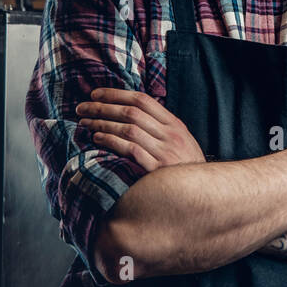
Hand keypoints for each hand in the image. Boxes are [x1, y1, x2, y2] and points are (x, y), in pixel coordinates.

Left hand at [76, 88, 205, 171]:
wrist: (203, 193)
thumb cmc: (184, 166)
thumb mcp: (180, 141)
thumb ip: (160, 127)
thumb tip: (131, 112)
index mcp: (174, 124)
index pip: (142, 100)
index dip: (116, 94)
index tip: (96, 94)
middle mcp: (170, 135)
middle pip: (131, 113)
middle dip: (102, 107)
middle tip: (82, 107)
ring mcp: (164, 152)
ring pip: (128, 129)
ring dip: (102, 123)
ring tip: (85, 122)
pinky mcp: (156, 169)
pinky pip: (130, 149)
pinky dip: (111, 141)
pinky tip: (97, 138)